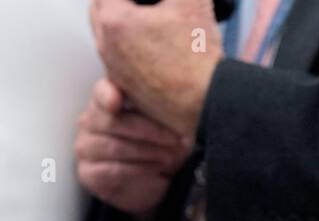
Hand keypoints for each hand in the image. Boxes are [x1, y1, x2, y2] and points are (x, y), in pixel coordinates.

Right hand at [76, 78, 192, 215]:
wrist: (150, 182)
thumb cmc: (156, 146)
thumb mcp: (164, 125)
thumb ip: (161, 110)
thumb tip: (180, 107)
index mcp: (105, 101)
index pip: (101, 92)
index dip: (107, 95)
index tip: (116, 102)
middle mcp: (90, 122)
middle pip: (113, 122)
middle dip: (149, 131)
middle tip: (175, 139)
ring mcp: (86, 147)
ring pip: (114, 147)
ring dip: (148, 152)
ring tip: (170, 156)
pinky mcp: (89, 173)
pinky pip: (113, 171)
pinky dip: (139, 170)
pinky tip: (156, 170)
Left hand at [90, 0, 222, 140]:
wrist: (210, 105)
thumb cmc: (200, 61)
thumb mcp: (192, 3)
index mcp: (115, 22)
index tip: (146, 0)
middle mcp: (108, 49)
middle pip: (102, 12)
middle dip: (117, 2)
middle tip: (139, 3)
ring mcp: (117, 73)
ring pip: (109, 39)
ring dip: (122, 27)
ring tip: (147, 23)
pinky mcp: (130, 91)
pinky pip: (120, 63)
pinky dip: (131, 51)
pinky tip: (153, 49)